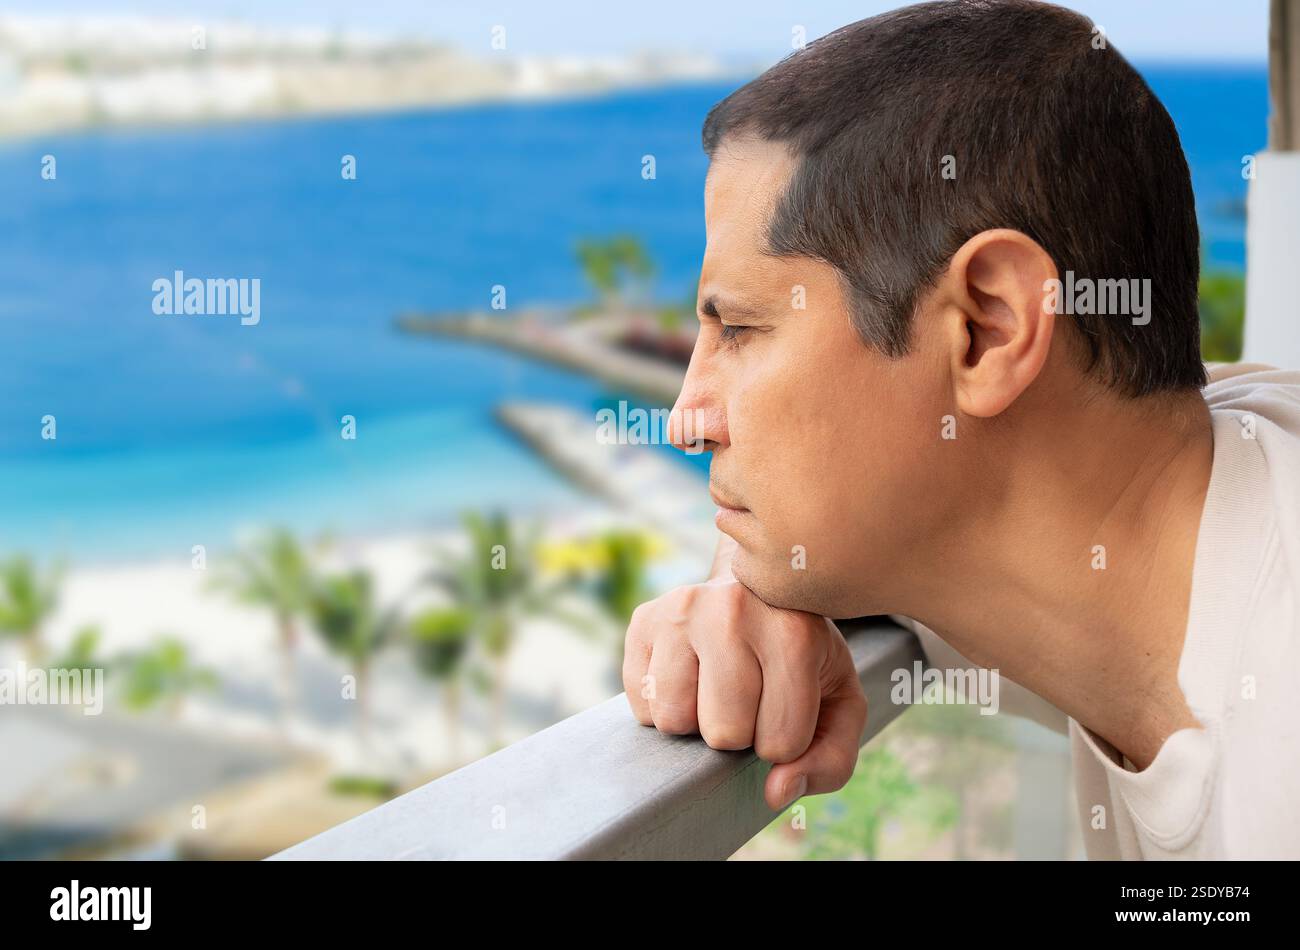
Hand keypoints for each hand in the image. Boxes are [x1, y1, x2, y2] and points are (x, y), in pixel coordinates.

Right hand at [623, 578, 867, 810]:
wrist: (760, 592)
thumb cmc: (802, 659)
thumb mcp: (840, 704)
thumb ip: (829, 760)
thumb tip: (776, 792)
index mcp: (793, 633)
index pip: (779, 744)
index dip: (782, 743)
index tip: (785, 707)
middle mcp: (734, 612)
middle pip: (723, 734)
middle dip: (738, 733)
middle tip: (749, 695)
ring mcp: (682, 612)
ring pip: (674, 721)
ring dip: (696, 722)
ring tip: (716, 687)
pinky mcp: (644, 620)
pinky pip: (643, 705)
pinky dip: (663, 706)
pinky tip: (688, 676)